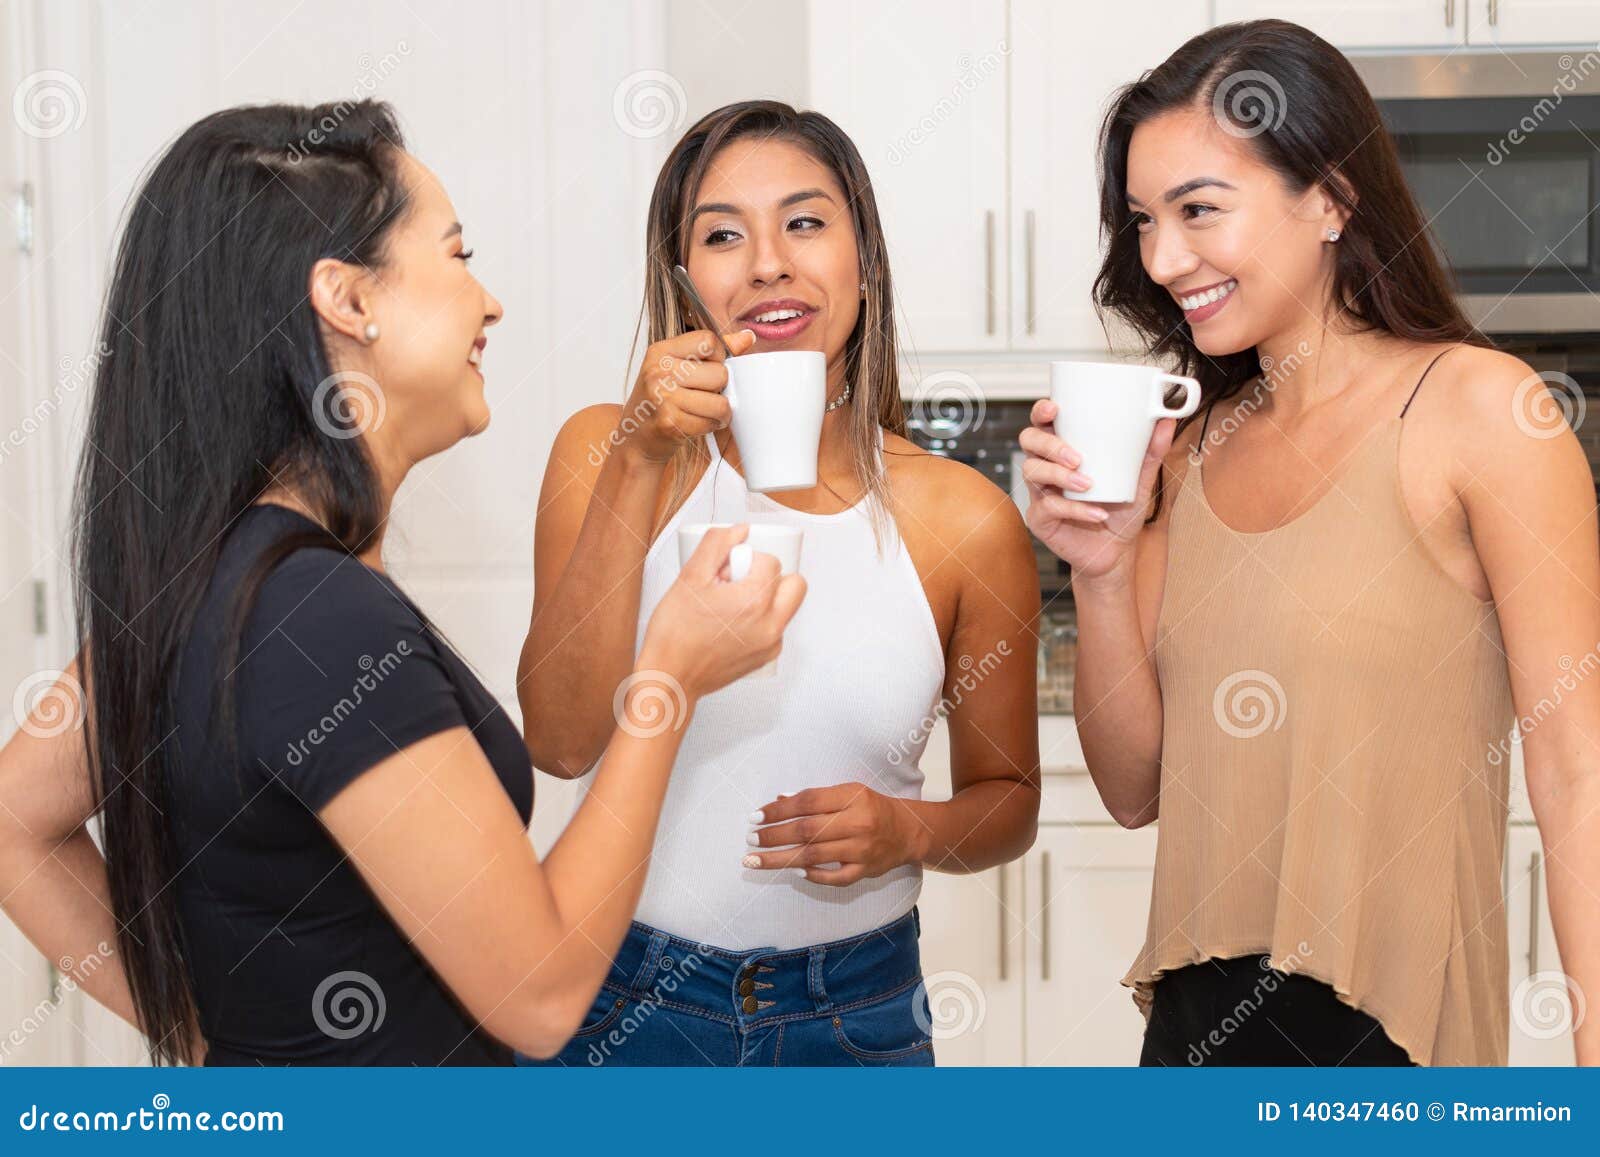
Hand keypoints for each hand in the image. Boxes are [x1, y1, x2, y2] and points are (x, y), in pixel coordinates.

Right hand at [620, 328, 756, 462]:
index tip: (707, 369)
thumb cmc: (659, 401)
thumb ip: (712, 352)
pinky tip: (697, 424)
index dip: (717, 357)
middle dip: (720, 389)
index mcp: (661, 351)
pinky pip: (710, 422)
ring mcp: (663, 397)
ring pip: (720, 402)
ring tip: (705, 411)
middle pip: (720, 373)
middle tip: (704, 395)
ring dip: (719, 412)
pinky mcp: (670, 422)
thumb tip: (747, 337)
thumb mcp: (677, 368)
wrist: (635, 438)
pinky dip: (710, 426)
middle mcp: (659, 371)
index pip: (708, 340)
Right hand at [637, 524, 805, 700]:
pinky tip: (731, 623)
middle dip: (771, 575)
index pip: (771, 561)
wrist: (670, 677)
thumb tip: (738, 531)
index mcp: (755, 602)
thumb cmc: (674, 636)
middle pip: (795, 583)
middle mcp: (770, 625)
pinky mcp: (765, 658)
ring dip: (767, 597)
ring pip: (787, 606)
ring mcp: (770, 645)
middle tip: (741, 580)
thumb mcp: (689, 578)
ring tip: (732, 603)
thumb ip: (716, 545)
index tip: (726, 571)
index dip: (745, 560)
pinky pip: (775, 628)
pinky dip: (761, 619)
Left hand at [742, 784, 924, 885]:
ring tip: (755, 861)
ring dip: (780, 859)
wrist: (908, 830)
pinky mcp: (865, 870)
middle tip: (750, 841)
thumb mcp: (847, 793)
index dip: (778, 810)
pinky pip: (834, 878)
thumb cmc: (871, 807)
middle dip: (773, 836)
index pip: (807, 802)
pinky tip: (794, 872)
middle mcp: (857, 822)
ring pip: (813, 856)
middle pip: (806, 831)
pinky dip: (813, 876)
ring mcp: (861, 849)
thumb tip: (779, 801)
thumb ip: (815, 798)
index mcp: (852, 797)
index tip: (755, 817)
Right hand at [1017, 398, 1175, 585]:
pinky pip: (1047, 507)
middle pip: (1029, 440)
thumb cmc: (1122, 510)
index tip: (1055, 408)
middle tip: (1077, 457)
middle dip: (1050, 444)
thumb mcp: (1139, 479)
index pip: (1043, 421)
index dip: (1042, 411)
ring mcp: (1040, 492)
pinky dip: (1074, 509)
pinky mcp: (1040, 518)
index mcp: (1064, 448)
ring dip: (1060, 475)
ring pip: (1033, 471)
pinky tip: (1096, 513)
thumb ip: (1150, 452)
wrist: (1117, 551)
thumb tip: (1166, 421)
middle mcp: (1047, 465)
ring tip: (1089, 484)